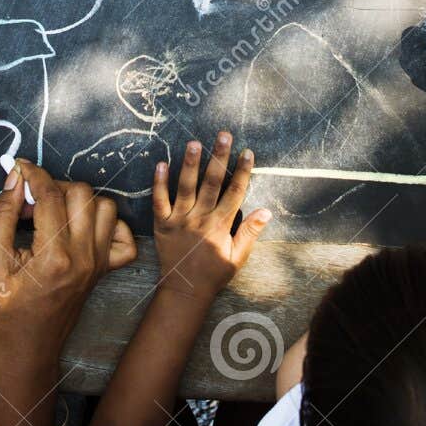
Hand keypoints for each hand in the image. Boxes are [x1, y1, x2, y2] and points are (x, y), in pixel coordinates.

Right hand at [0, 161, 136, 378]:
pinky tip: (82, 229)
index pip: (50, 195)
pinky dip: (108, 225)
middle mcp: (84, 257)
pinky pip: (122, 237)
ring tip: (52, 214)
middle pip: (81, 194)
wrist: (26, 348)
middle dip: (52, 187)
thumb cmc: (3, 310)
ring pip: (105, 207)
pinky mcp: (104, 270)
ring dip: (79, 201)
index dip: (32, 173)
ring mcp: (98, 264)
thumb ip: (2, 215)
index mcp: (53, 257)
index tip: (18, 166)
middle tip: (29, 203)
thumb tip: (15, 179)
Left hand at [153, 133, 269, 303]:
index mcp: (220, 225)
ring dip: (190, 164)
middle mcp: (200, 218)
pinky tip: (161, 163)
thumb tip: (267, 211)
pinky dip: (159, 182)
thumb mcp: (238, 257)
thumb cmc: (213, 274)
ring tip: (194, 142)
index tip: (247, 152)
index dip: (242, 171)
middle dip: (219, 158)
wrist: (184, 290)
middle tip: (223, 135)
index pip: (234, 192)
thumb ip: (250, 233)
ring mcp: (179, 220)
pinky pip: (159, 200)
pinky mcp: (161, 224)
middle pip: (212, 183)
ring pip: (185, 187)